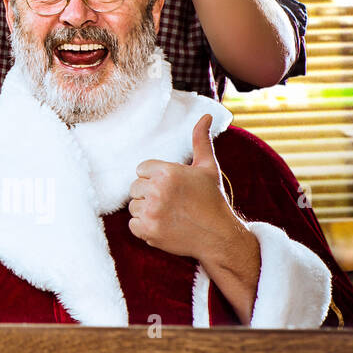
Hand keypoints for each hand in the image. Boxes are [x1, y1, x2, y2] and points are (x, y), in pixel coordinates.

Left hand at [127, 114, 244, 260]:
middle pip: (135, 187)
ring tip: (169, 214)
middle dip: (149, 193)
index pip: (141, 169)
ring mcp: (151, 212)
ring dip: (146, 211)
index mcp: (167, 172)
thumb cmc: (213, 200)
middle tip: (171, 202)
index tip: (171, 187)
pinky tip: (163, 226)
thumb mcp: (208, 168)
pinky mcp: (148, 231)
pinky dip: (144, 227)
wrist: (220, 237)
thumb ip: (200, 140)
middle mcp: (157, 191)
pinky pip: (132, 225)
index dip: (155, 178)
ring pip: (133, 206)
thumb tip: (205, 115)